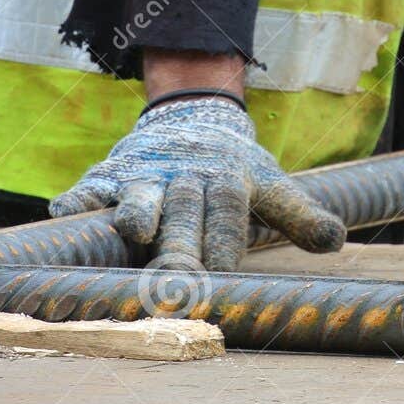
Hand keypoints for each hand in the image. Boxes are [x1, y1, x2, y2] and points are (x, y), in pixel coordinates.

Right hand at [48, 96, 345, 269]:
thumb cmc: (233, 175)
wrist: (190, 120)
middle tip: (179, 283)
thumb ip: (299, 215)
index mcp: (230, 183)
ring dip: (138, 212)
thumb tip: (336, 240)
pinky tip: (67, 214)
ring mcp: (145, 179)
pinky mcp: (107, 178)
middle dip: (182, 247)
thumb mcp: (271, 188)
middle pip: (186, 215)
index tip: (221, 273)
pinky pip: (88, 192)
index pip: (232, 211)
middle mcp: (187, 180)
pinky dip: (77, 203)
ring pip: (140, 197)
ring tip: (136, 230)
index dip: (225, 241)